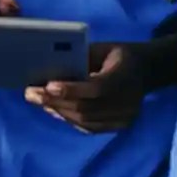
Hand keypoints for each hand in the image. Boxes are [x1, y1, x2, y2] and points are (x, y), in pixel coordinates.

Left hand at [25, 43, 144, 132]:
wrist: (145, 70)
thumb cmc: (118, 55)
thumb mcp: (102, 49)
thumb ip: (80, 58)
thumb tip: (48, 65)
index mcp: (125, 75)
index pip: (98, 88)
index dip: (72, 89)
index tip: (48, 85)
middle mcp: (128, 101)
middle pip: (88, 108)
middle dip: (56, 102)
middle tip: (31, 94)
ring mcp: (125, 117)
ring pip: (86, 121)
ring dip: (59, 111)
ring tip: (38, 101)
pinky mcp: (119, 126)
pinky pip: (90, 127)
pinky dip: (69, 119)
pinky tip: (54, 110)